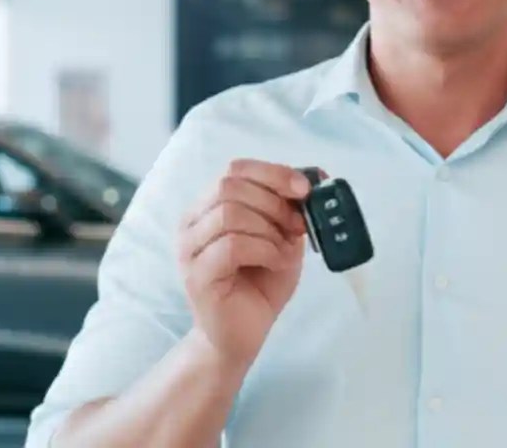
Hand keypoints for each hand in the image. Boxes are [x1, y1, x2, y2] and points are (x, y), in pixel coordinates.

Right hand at [178, 159, 313, 362]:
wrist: (242, 336)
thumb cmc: (260, 285)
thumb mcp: (282, 238)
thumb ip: (290, 209)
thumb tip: (316, 177)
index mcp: (208, 208)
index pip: (235, 169)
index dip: (273, 173)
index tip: (304, 189)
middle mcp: (192, 224)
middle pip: (230, 186)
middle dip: (274, 203)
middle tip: (297, 227)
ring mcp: (190, 250)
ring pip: (231, 213)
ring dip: (270, 229)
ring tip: (285, 251)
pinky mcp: (197, 276)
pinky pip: (233, 246)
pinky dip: (265, 250)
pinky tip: (277, 263)